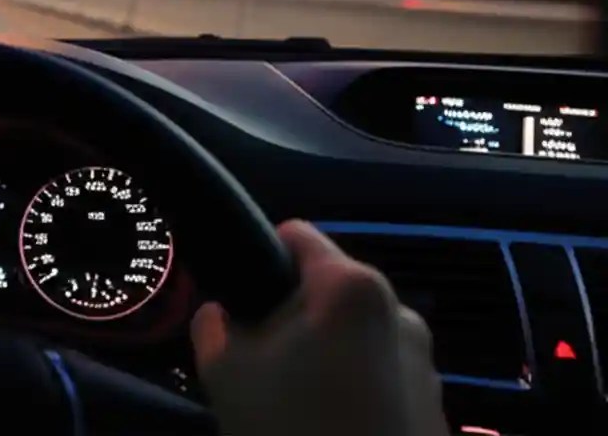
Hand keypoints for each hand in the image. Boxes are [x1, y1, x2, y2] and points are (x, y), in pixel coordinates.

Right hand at [191, 220, 448, 435]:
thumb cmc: (292, 430)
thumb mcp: (226, 372)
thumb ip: (215, 325)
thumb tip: (223, 314)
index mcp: (349, 287)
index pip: (295, 235)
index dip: (258, 257)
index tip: (237, 300)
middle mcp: (399, 310)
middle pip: (327, 290)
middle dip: (290, 317)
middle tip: (256, 362)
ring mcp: (425, 360)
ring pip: (353, 336)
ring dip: (322, 355)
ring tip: (291, 404)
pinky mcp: (435, 404)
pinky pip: (379, 375)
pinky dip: (351, 389)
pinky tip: (325, 428)